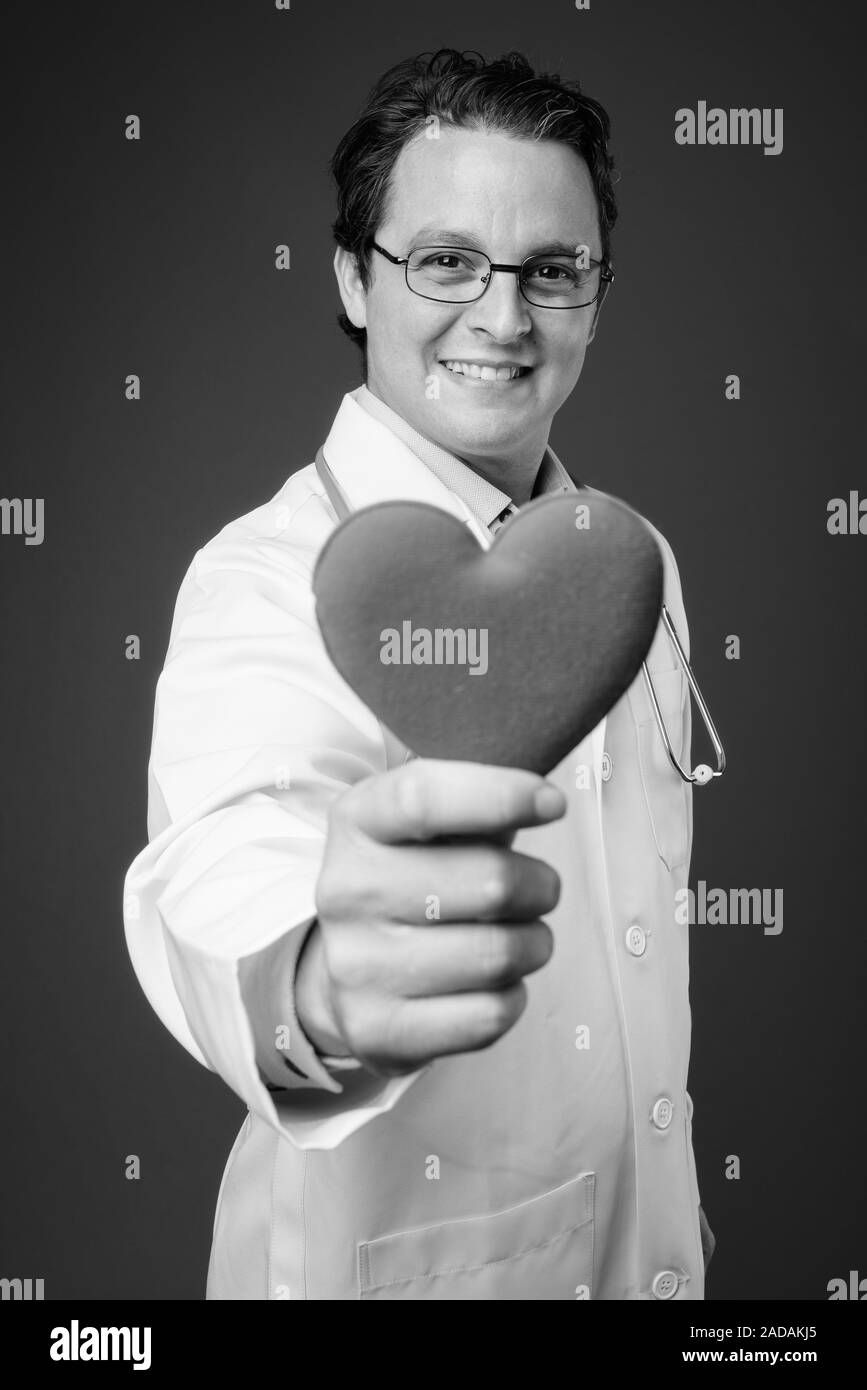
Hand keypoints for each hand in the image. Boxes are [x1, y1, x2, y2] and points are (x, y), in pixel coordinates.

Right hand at [297, 759, 565, 1076]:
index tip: (553, 804)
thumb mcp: (432, 823)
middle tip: (537, 889)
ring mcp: (357, 965)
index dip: (500, 796)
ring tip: (515, 936)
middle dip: (540, 886)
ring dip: (532, 944)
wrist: (352, 967)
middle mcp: (347, 890)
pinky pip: (489, 1015)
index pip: (423, 798)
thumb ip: (481, 804)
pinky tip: (490, 982)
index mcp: (358, 822)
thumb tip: (546, 802)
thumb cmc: (418, 878)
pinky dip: (512, 996)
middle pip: (492, 883)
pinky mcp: (378, 1028)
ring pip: (499, 954)